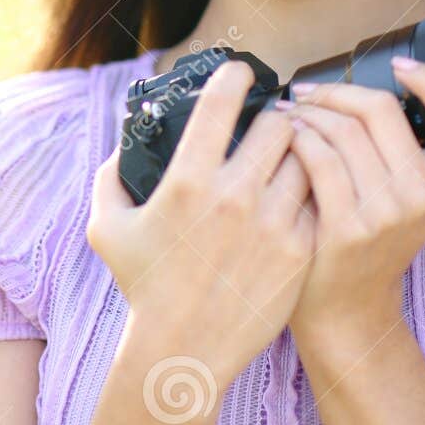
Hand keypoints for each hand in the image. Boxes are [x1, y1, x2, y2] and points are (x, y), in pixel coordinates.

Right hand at [87, 60, 313, 391]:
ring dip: (296, 154)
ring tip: (286, 161)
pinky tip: (296, 199)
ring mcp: (273, 224)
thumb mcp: (108, 228)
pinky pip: (316, 200)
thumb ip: (111, 177)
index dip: (235, 76)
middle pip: (278, 125)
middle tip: (270, 126)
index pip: (222, 102)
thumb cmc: (145, 287)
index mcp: (188, 181)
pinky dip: (308, 192)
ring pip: (304, 159)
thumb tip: (124, 143)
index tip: (241, 73)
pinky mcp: (299, 250)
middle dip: (274, 120)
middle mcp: (235, 196)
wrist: (184, 350)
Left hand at [278, 54, 424, 353]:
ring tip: (289, 114)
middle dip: (337, 91)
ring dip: (307, 112)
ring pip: (341, 129)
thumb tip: (365, 86)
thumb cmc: (366, 243)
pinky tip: (282, 138)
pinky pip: (316, 156)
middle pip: (380, 109)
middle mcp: (424, 198)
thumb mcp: (406, 201)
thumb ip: (401, 153)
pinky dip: (294, 137)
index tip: (399, 66)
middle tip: (309, 93)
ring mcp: (387, 214)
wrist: (345, 310)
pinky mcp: (347, 227)